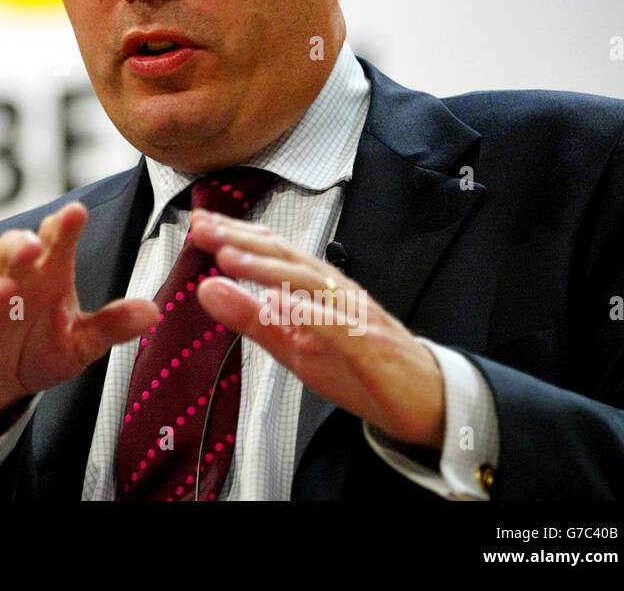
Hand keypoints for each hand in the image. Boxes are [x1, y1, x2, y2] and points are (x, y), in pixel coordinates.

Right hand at [0, 201, 159, 434]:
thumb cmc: (38, 348)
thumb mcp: (81, 342)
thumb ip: (112, 325)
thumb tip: (153, 312)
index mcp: (47, 277)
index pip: (54, 243)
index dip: (62, 227)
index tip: (75, 213)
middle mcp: (14, 285)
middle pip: (11, 253)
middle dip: (19, 244)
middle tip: (33, 244)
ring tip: (5, 292)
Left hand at [188, 210, 445, 448]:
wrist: (426, 400)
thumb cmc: (357, 365)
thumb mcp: (292, 345)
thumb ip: (250, 318)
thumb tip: (206, 289)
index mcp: (315, 287)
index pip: (271, 251)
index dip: (234, 234)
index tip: (196, 222)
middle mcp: (335, 290)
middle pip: (287, 257)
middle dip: (242, 240)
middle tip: (203, 229)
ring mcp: (355, 315)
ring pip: (310, 283)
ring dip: (268, 269)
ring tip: (229, 258)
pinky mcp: (372, 346)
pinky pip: (340, 326)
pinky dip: (312, 314)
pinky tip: (284, 305)